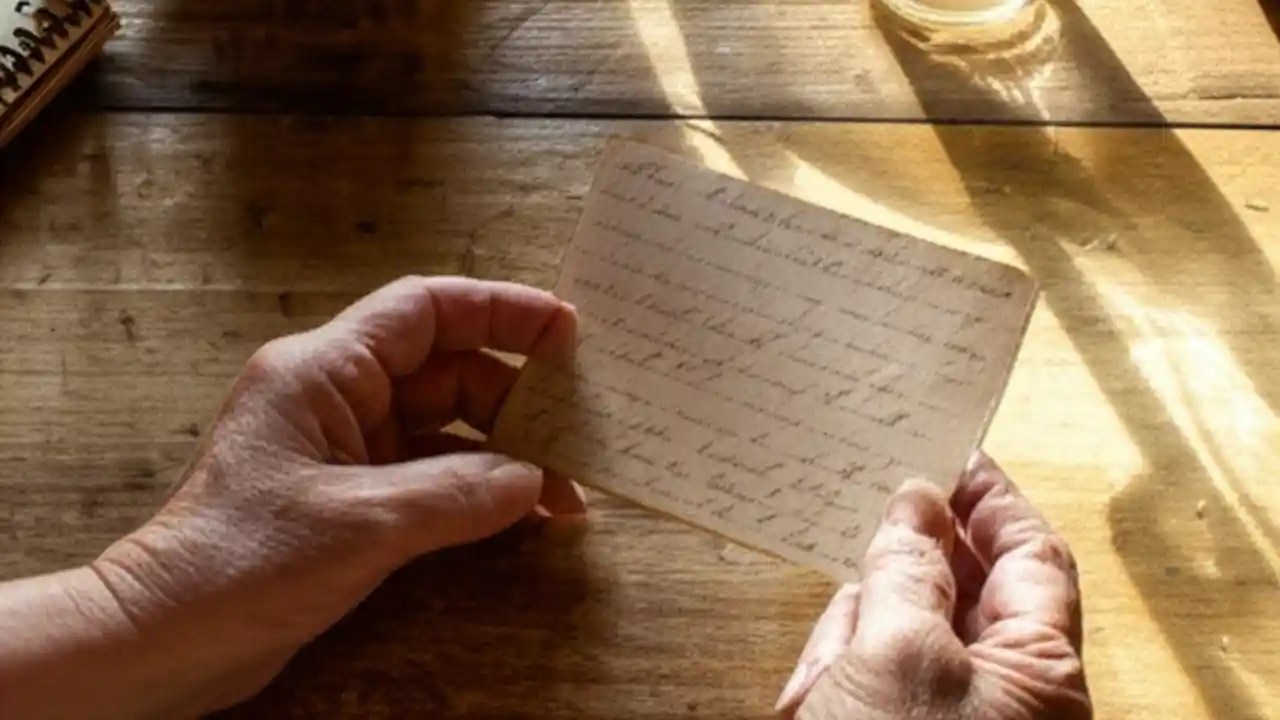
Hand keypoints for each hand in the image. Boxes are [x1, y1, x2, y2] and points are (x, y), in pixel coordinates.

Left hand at [90, 276, 585, 716]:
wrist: (167, 638)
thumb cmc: (238, 564)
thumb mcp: (364, 522)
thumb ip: (460, 493)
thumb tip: (536, 481)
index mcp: (323, 370)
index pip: (427, 310)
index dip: (500, 309)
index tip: (565, 328)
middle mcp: (335, 396)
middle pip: (448, 371)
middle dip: (516, 399)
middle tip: (580, 430)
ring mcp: (344, 447)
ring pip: (446, 427)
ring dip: (505, 453)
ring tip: (565, 488)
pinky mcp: (351, 495)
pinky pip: (432, 474)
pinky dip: (478, 490)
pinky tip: (524, 513)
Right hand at [776, 454, 1090, 719]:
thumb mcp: (898, 654)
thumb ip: (908, 571)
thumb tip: (916, 502)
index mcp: (1040, 671)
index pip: (1031, 556)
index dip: (991, 500)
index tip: (948, 452)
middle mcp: (1005, 692)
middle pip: (960, 591)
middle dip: (906, 563)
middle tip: (869, 510)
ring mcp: (949, 714)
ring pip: (901, 634)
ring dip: (857, 631)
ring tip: (833, 662)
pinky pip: (869, 679)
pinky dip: (838, 673)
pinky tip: (814, 698)